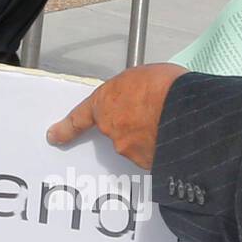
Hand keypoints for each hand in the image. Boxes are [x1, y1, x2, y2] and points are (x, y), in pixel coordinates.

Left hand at [45, 64, 187, 168]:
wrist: (187, 110)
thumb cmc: (166, 87)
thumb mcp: (142, 76)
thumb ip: (132, 91)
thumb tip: (138, 96)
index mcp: (105, 104)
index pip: (79, 118)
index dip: (66, 129)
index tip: (54, 136)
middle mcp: (112, 130)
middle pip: (117, 131)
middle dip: (133, 126)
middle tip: (155, 114)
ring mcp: (130, 150)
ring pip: (137, 146)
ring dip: (151, 137)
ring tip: (173, 123)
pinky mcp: (148, 165)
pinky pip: (154, 158)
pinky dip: (162, 150)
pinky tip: (178, 139)